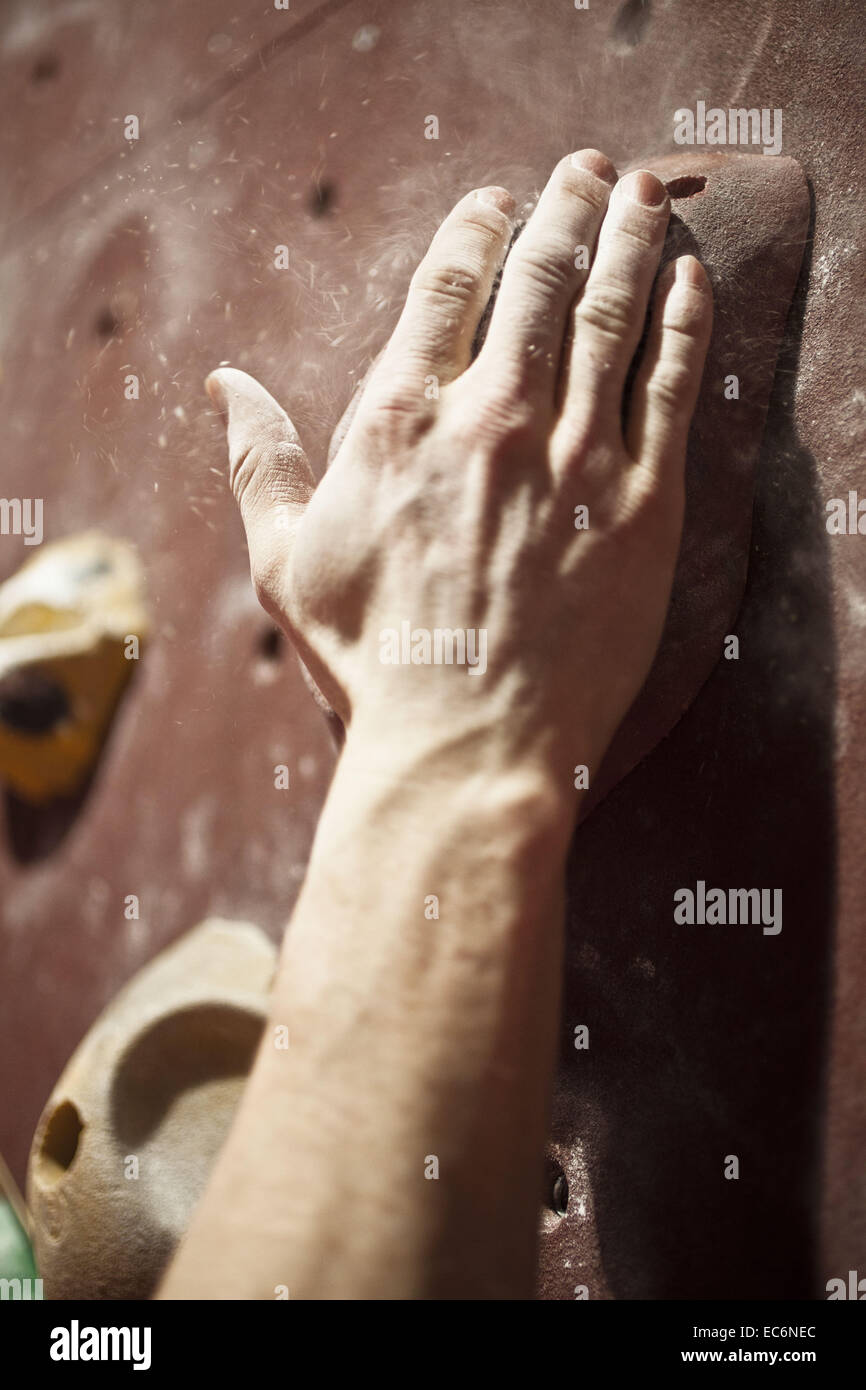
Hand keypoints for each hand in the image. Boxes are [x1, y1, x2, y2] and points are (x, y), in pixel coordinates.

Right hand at [207, 150, 711, 787]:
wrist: (469, 744)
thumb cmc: (373, 660)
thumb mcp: (285, 562)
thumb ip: (257, 462)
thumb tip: (222, 385)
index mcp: (401, 421)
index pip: (447, 286)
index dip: (477, 228)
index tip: (496, 202)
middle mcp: (491, 417)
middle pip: (540, 278)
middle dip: (568, 210)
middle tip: (590, 170)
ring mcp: (575, 455)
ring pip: (613, 312)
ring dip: (633, 239)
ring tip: (648, 194)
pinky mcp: (644, 502)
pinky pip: (674, 385)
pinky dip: (686, 321)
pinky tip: (692, 281)